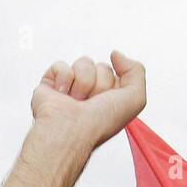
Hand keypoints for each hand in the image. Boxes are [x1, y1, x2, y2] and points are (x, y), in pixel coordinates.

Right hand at [29, 52, 145, 154]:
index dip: (113, 84)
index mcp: (108, 99)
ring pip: (83, 63)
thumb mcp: (136, 99)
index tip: (107, 102)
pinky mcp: (50, 85)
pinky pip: (61, 65)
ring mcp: (70, 89)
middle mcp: (90, 94)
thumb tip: (116, 55)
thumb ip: (136, 71)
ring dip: (83, 82)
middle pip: (101, 66)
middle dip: (99, 83)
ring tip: (76, 101)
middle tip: (90, 103)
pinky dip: (63, 79)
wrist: (71, 130)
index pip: (116, 73)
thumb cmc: (99, 124)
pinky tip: (62, 95)